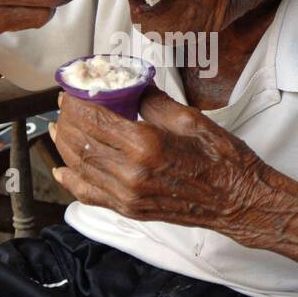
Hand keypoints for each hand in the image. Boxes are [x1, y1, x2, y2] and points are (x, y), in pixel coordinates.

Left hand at [48, 83, 267, 233]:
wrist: (238, 199)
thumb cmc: (222, 159)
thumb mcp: (189, 118)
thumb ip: (152, 101)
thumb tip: (129, 86)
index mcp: (146, 144)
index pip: (94, 119)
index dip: (76, 103)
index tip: (71, 91)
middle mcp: (131, 173)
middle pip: (82, 142)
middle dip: (68, 120)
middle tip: (65, 106)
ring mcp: (128, 195)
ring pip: (81, 166)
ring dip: (65, 145)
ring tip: (60, 128)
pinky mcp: (130, 209)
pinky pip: (90, 195)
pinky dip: (72, 181)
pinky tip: (61, 169)